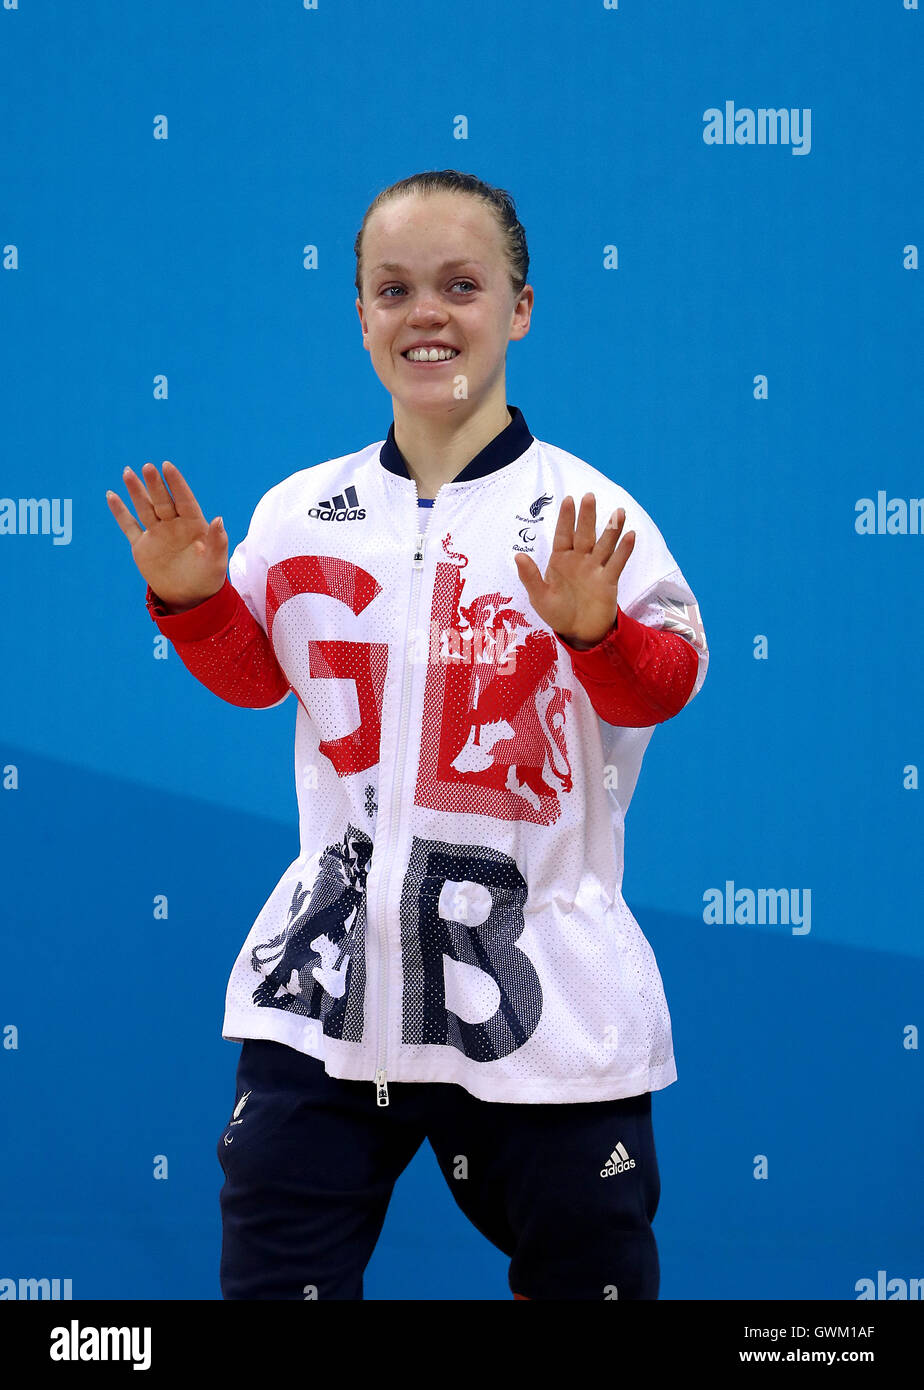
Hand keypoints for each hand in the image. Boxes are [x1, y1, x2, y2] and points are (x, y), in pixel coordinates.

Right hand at [106, 461, 227, 612]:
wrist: (189, 597)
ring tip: (128, 472)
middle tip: (147, 467)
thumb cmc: (207, 578)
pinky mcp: (142, 546)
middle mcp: (174, 525)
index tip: (168, 467)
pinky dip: (120, 512)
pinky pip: (129, 526)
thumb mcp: (216, 562)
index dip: (176, 483)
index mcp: (194, 525)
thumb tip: (219, 519)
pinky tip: (111, 495)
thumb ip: (217, 541)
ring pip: (145, 508)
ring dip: (136, 491)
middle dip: (155, 484)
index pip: (184, 500)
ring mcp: (157, 533)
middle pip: (162, 501)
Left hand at [514, 493, 635, 648]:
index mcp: (560, 560)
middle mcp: (579, 560)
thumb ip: (530, 577)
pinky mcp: (609, 580)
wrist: (579, 632)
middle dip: (587, 516)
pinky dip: (624, 550)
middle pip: (584, 534)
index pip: (563, 535)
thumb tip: (518, 556)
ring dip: (612, 529)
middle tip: (589, 497)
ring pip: (605, 544)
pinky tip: (631, 535)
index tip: (569, 500)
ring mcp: (595, 568)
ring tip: (619, 512)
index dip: (566, 519)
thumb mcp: (540, 597)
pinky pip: (617, 563)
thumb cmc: (558, 613)